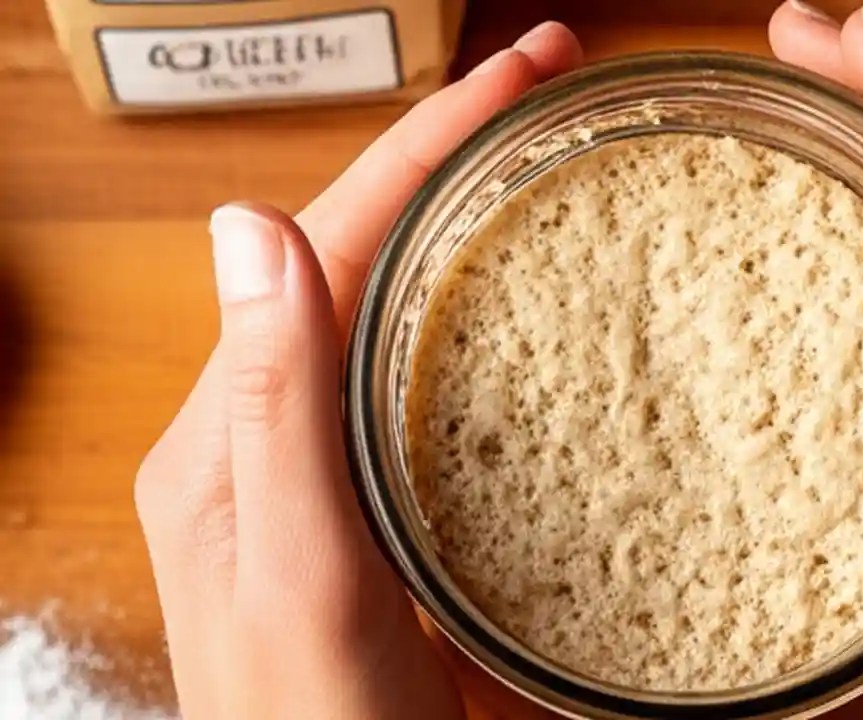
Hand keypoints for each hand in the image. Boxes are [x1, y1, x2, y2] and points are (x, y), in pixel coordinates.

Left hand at [134, 23, 583, 719]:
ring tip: (549, 154)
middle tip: (553, 86)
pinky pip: (429, 369)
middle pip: (366, 248)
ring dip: (469, 213)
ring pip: (401, 299)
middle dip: (455, 152)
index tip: (520, 72)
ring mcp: (335, 457)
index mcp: (233, 428)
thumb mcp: (293, 571)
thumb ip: (273, 411)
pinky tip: (532, 289)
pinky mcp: (387, 493)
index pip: (329, 243)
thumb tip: (251, 226)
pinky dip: (483, 305)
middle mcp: (277, 424)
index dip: (424, 145)